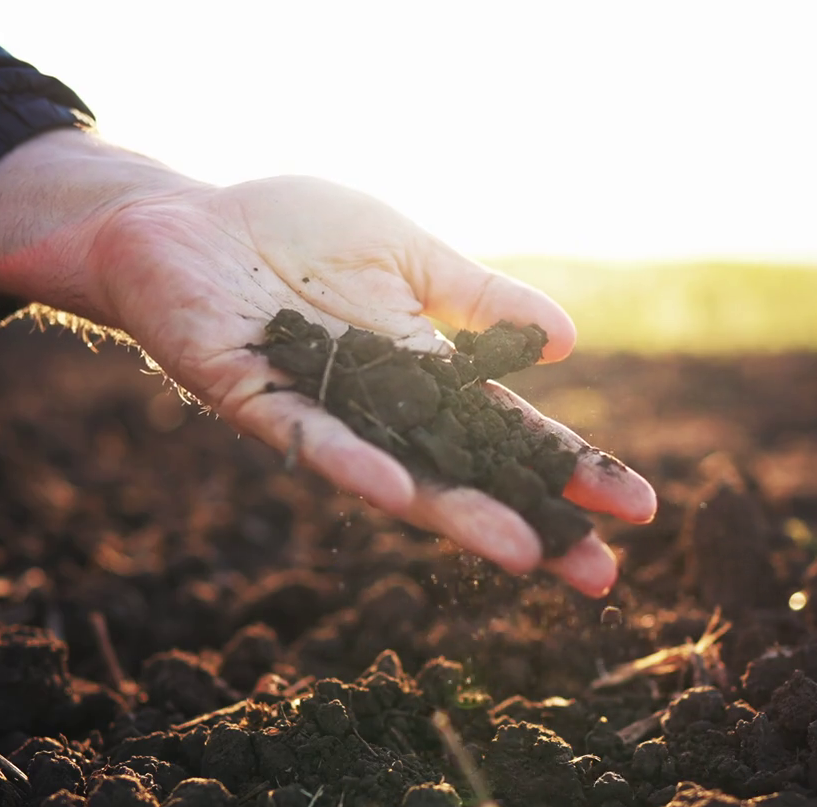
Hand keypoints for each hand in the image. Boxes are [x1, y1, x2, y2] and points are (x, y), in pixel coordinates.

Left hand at [0, 130, 655, 595]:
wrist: (181, 218)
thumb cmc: (291, 233)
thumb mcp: (406, 253)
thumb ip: (478, 298)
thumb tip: (569, 339)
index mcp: (422, 376)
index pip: (510, 434)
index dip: (568, 473)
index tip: (635, 513)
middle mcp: (377, 411)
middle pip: (467, 478)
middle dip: (533, 525)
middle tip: (600, 578)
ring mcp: (318, 411)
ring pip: (396, 476)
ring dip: (456, 515)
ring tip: (521, 551)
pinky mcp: (250, 397)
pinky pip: (304, 439)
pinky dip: (349, 463)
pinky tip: (393, 490)